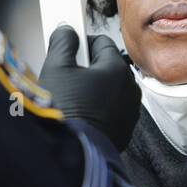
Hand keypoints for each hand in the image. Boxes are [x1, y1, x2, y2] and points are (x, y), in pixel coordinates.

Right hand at [39, 27, 140, 149]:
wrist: (70, 156)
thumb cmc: (65, 112)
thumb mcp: (56, 68)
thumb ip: (63, 42)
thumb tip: (67, 31)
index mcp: (117, 70)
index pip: (102, 41)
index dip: (81, 42)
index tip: (69, 47)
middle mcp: (129, 89)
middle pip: (107, 66)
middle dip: (87, 67)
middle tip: (65, 77)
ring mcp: (129, 112)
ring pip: (110, 89)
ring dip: (93, 89)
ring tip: (70, 99)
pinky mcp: (124, 131)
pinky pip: (112, 110)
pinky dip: (98, 109)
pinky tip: (80, 115)